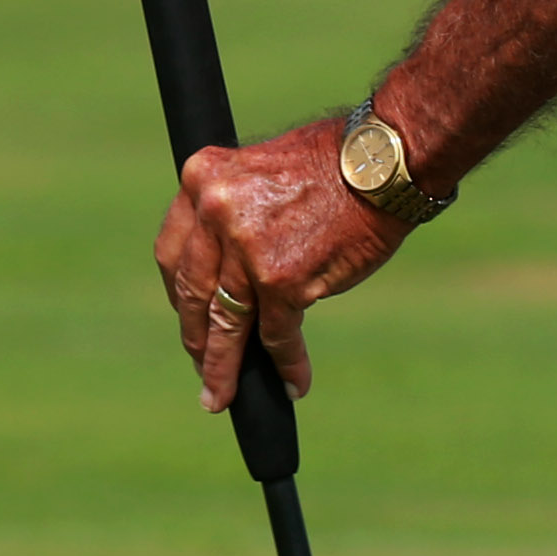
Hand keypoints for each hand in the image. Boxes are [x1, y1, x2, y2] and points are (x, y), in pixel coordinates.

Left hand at [156, 123, 402, 411]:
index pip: (173, 253)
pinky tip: (292, 383)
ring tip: (220, 397)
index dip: (178, 294)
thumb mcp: (259, 167)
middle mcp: (215, 213)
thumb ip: (235, 208)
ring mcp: (246, 249)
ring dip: (224, 366)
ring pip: (227, 323)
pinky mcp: (282, 280)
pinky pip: (277, 335)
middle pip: (192, 293)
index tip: (188, 317)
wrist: (383, 160)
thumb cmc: (335, 158)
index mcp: (202, 180)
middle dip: (197, 339)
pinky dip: (286, 362)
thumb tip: (229, 262)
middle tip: (202, 369)